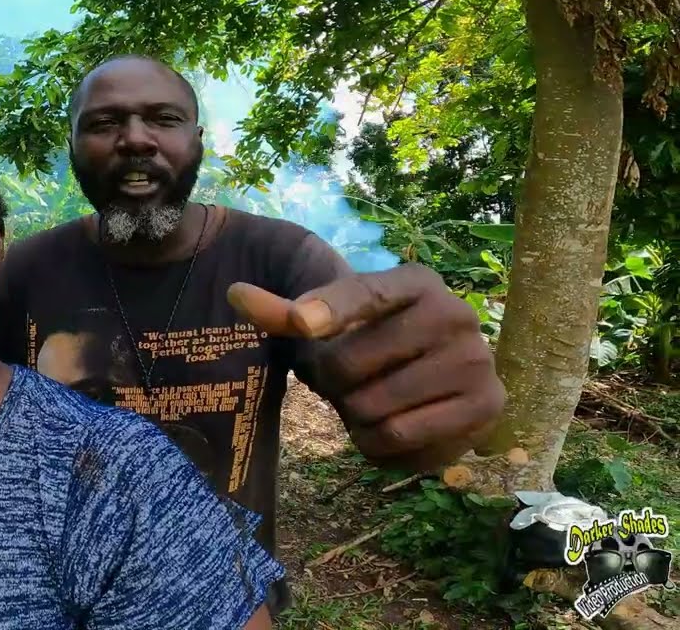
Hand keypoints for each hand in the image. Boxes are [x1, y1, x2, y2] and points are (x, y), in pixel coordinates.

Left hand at [226, 264, 504, 470]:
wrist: (431, 377)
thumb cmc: (367, 343)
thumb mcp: (328, 324)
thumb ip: (282, 313)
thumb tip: (236, 293)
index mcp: (415, 281)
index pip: (363, 294)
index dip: (327, 309)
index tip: (299, 323)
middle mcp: (454, 313)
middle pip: (349, 365)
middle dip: (332, 383)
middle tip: (347, 381)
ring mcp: (476, 359)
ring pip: (372, 408)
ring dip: (355, 417)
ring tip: (372, 401)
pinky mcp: (488, 405)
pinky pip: (400, 439)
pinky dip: (380, 444)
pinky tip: (394, 426)